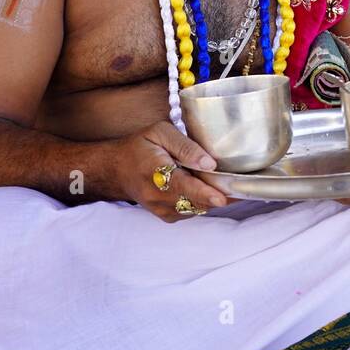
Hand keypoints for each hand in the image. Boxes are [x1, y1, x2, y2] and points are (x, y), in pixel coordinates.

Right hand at [107, 120, 228, 221]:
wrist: (115, 170)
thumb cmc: (139, 147)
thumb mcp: (160, 133)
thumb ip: (185, 146)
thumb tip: (209, 163)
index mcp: (154, 172)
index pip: (182, 186)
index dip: (204, 193)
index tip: (221, 197)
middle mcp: (156, 196)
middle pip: (193, 201)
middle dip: (216, 195)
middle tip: (234, 186)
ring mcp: (160, 209)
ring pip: (195, 209)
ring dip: (210, 198)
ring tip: (218, 183)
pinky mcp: (165, 216)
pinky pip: (191, 212)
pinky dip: (201, 202)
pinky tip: (203, 188)